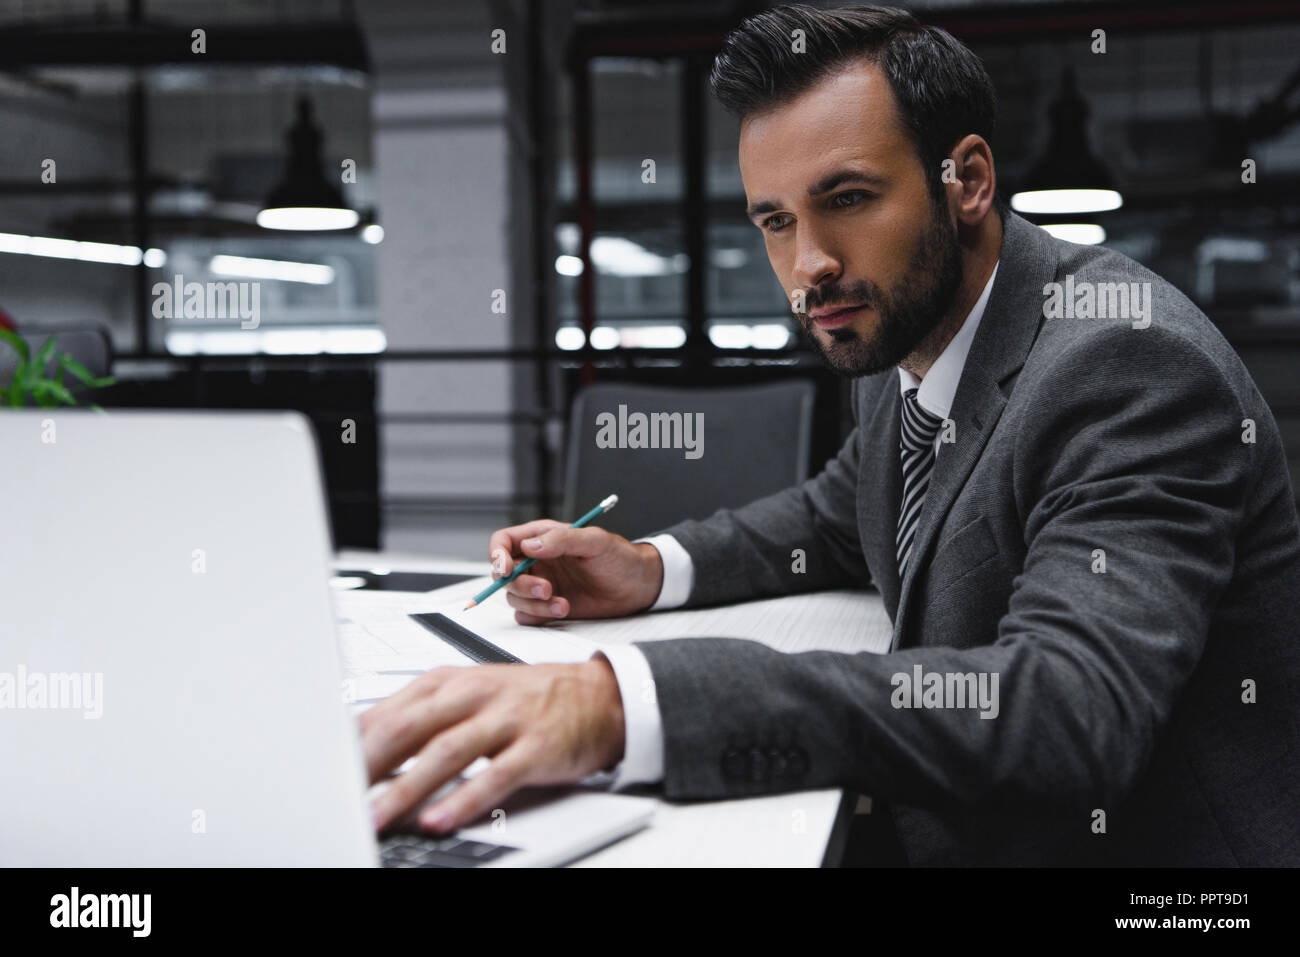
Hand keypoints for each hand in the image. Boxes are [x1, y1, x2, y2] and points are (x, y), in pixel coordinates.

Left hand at [362, 656, 625, 833]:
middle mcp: (473, 695)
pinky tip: (440, 818)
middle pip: (409, 728)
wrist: (600, 695)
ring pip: (446, 753)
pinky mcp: (535, 747)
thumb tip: (361, 743)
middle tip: (337, 798)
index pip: (387, 711)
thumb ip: (418, 716)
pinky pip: (495, 776)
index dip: (351, 743)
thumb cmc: (527, 698)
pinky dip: (464, 799)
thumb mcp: (468, 694)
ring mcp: (505, 720)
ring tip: (378, 817)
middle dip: (368, 766)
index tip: (323, 772)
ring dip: (406, 787)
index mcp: (449, 681)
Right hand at [486, 520, 663, 624]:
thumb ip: (561, 541)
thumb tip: (529, 546)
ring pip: (514, 597)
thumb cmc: (620, 558)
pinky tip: (563, 610)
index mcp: (542, 537)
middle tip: (546, 589)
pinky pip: (527, 615)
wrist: (638, 586)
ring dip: (533, 604)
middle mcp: (537, 561)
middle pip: (504, 574)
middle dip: (520, 585)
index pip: (503, 542)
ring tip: (563, 603)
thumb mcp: (594, 541)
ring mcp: (541, 584)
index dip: (497, 555)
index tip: (506, 569)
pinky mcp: (548, 607)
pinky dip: (539, 616)